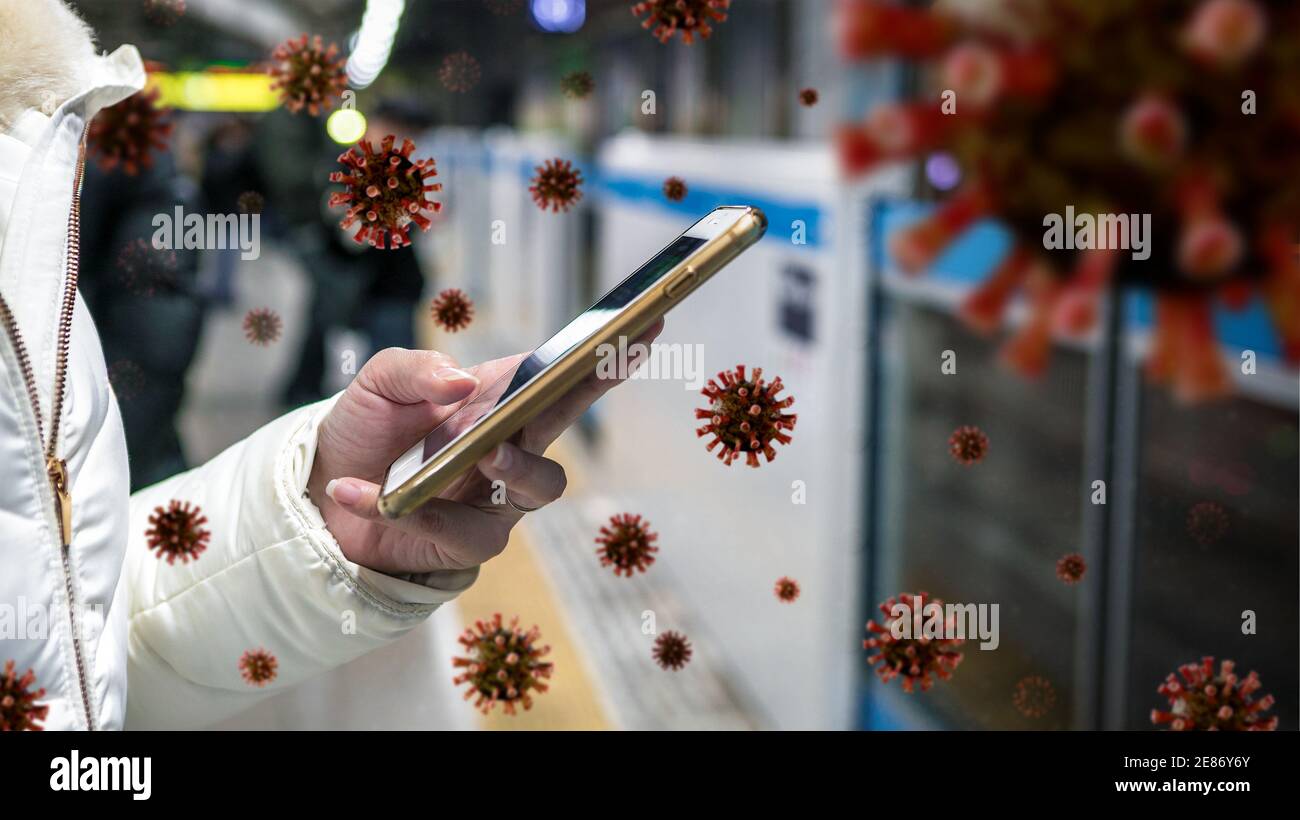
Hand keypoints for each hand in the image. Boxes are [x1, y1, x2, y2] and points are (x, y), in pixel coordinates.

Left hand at [306, 319, 663, 575]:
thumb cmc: (364, 433)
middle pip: (565, 419)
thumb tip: (460, 383)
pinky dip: (413, 513)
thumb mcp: (377, 384)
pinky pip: (461, 533)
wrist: (319, 493)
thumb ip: (414, 370)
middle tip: (597, 367)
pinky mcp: (465, 541)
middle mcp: (508, 444)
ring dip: (517, 468)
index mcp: (495, 398)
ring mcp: (493, 495)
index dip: (599, 352)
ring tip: (484, 455)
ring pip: (540, 485)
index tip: (637, 326)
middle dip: (591, 391)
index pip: (555, 373)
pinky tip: (360, 493)